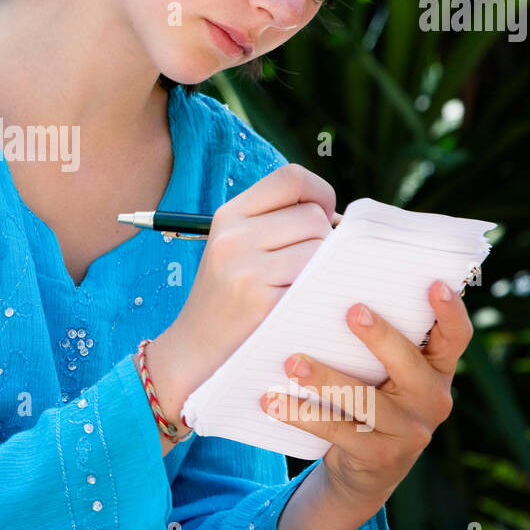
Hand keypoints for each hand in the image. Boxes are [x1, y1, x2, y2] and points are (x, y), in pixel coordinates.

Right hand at [147, 163, 337, 416]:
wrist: (193, 352)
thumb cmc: (227, 299)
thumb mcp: (235, 249)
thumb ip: (274, 223)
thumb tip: (336, 216)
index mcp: (228, 215)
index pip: (290, 177)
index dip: (319, 192)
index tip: (323, 215)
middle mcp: (233, 236)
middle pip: (313, 217)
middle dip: (321, 240)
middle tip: (303, 267)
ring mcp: (246, 269)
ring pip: (319, 247)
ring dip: (322, 268)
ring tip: (298, 287)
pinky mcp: (262, 302)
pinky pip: (316, 280)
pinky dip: (318, 291)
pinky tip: (299, 304)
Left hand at [259, 280, 473, 506]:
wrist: (364, 470)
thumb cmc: (371, 399)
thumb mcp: (385, 373)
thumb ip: (378, 342)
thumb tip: (329, 290)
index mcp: (437, 370)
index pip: (455, 338)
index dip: (450, 311)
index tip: (434, 284)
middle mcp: (432, 400)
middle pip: (409, 364)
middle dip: (381, 337)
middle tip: (353, 311)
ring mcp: (410, 432)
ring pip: (365, 399)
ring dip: (325, 379)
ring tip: (292, 363)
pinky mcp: (380, 456)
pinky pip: (336, 430)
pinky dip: (300, 414)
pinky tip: (271, 401)